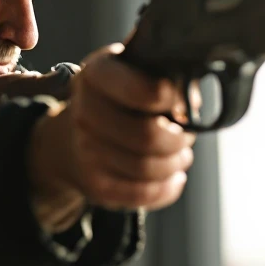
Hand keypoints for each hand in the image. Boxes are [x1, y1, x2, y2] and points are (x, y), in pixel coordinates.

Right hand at [26, 43, 196, 226]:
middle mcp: (85, 112)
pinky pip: (142, 194)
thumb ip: (165, 75)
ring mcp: (86, 151)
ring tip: (180, 155)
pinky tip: (173, 177)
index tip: (184, 104)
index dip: (173, 100)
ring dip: (174, 163)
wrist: (73, 134)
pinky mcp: (95, 184)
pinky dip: (167, 188)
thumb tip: (190, 103)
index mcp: (97, 75)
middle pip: (148, 135)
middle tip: (187, 135)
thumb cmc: (117, 99)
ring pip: (147, 168)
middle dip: (178, 138)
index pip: (145, 92)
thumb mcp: (134, 71)